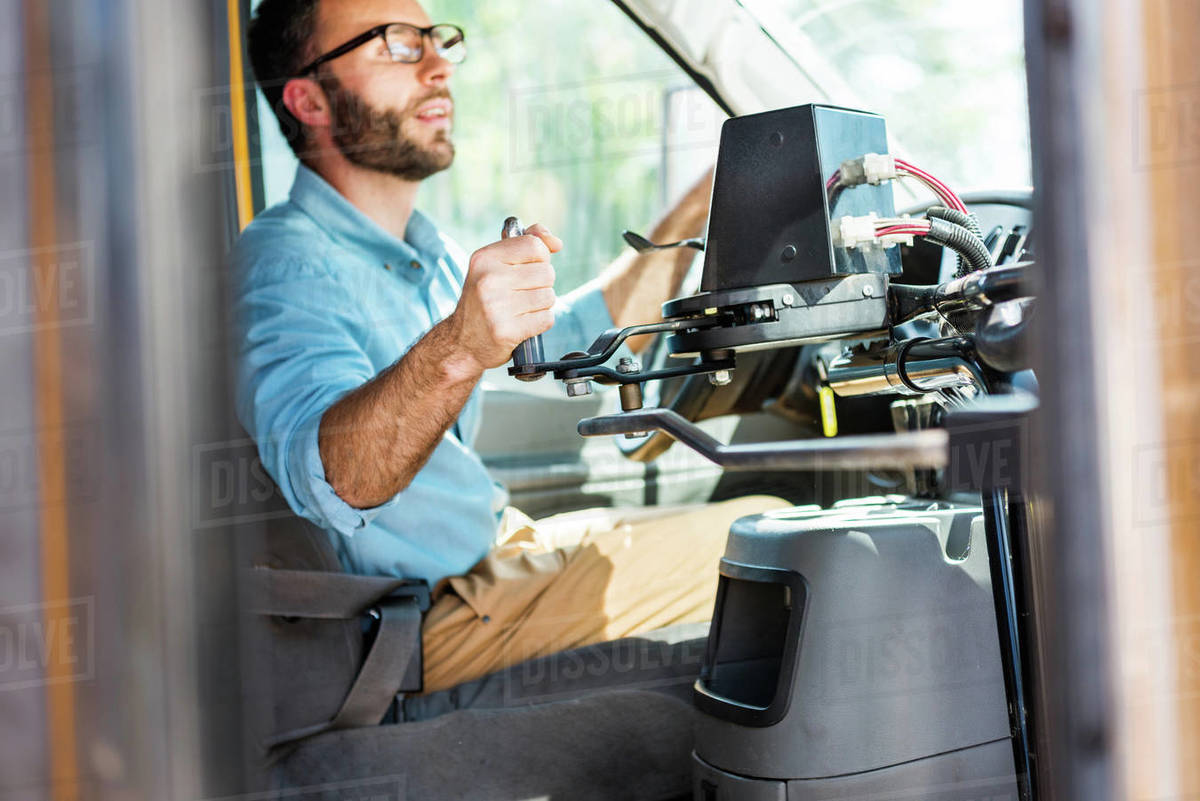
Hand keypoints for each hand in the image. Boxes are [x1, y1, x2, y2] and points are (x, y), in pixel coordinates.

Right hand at [447, 223, 562, 370]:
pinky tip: (522, 323)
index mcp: (484, 259)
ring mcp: (496, 307)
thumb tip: (556, 242)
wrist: (463, 343)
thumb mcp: (494, 266)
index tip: (528, 268)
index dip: (540, 257)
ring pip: (549, 296)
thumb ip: (525, 245)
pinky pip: (547, 318)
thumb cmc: (484, 301)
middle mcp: (488, 280)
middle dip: (541, 284)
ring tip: (520, 309)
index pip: (534, 245)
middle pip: (546, 272)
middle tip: (520, 294)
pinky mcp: (507, 331)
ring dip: (541, 305)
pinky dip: (540, 322)